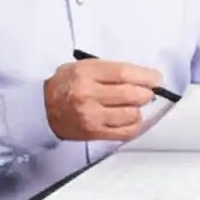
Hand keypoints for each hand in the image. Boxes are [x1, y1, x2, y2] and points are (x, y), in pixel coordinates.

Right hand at [44, 59, 162, 140]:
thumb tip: (142, 77)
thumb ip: (109, 70)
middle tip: (149, 91)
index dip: (145, 76)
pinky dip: (135, 124)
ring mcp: (92, 116)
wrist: (42, 109)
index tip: (156, 78)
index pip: (123, 73)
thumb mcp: (82, 66)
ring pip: (131, 114)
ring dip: (139, 109)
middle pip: (131, 94)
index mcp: (85, 73)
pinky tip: (132, 118)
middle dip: (146, 93)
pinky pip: (125, 132)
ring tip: (135, 104)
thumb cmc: (66, 84)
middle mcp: (88, 95)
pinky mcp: (94, 133)